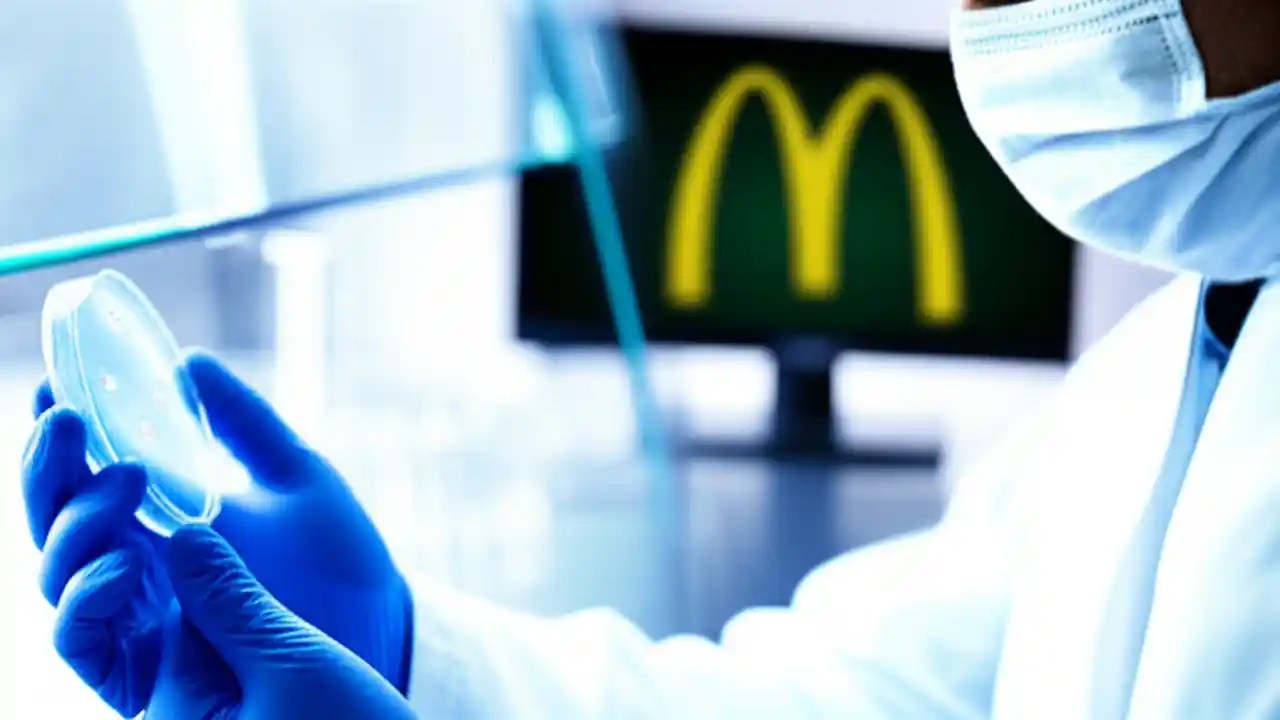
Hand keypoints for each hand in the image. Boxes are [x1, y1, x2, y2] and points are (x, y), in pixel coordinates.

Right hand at [22, 352, 411, 716]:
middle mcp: (137, 568)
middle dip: (49, 467)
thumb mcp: (296, 477)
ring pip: (59, 573)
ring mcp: (136, 619)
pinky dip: (86, 599)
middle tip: (68, 418)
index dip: (59, 436)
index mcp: (161, 520)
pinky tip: (129, 561)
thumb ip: (241, 423)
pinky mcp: (142, 672)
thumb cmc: (341, 561)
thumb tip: (188, 359)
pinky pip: (81, 641)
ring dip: (74, 521)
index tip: (51, 382)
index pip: (87, 476)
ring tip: (126, 476)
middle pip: (56, 520)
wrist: (381, 635)